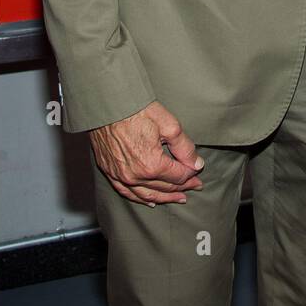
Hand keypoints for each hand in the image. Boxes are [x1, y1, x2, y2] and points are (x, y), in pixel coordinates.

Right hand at [89, 100, 203, 205]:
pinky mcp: (109, 171)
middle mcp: (135, 176)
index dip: (191, 173)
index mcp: (151, 165)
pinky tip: (151, 201)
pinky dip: (141, 198)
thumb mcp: (169, 125)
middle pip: (165, 187)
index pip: (178, 176)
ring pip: (147, 195)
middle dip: (182, 186)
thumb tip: (196, 164)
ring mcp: (120, 176)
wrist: (107, 103)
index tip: (198, 169)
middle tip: (195, 185)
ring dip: (165, 197)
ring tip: (179, 198)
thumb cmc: (137, 110)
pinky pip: (127, 192)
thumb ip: (185, 148)